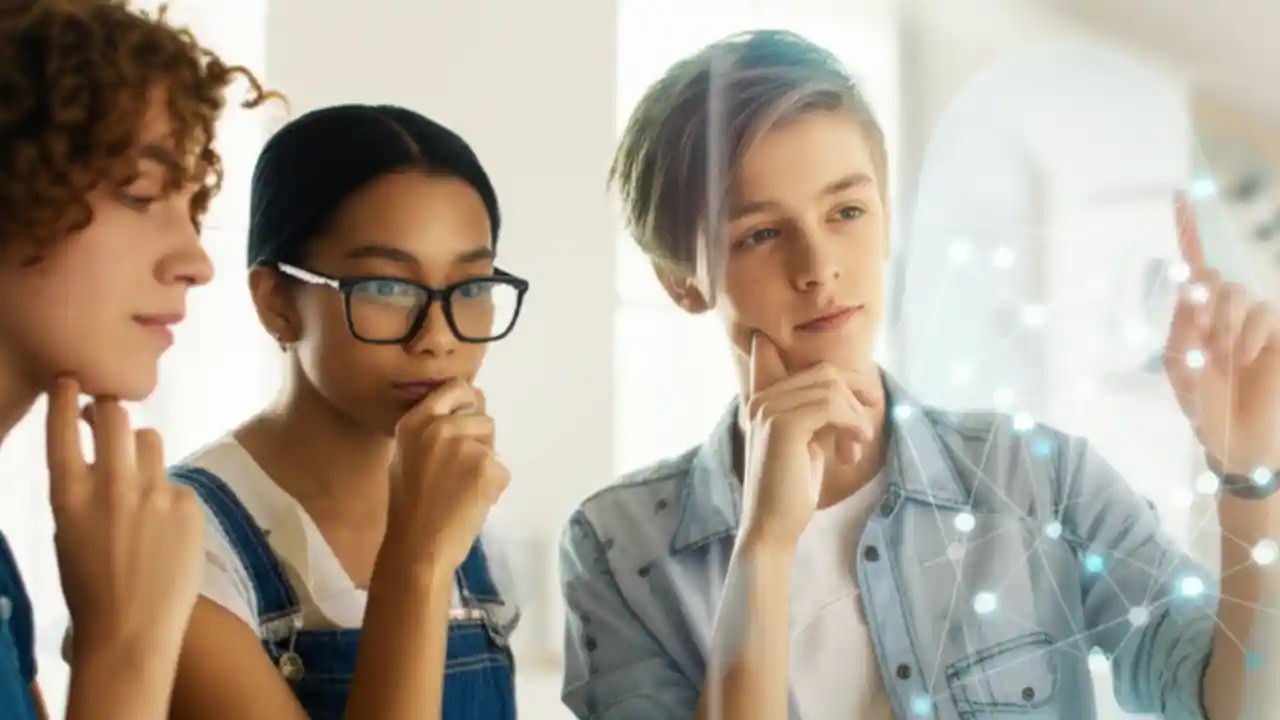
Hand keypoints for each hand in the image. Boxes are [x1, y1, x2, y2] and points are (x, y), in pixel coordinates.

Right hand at [46, 378, 203, 654]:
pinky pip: (176, 484)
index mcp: (69, 496)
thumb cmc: (90, 588)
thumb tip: (98, 456)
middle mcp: (111, 486)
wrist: (130, 631)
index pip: (63, 430)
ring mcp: (153, 493)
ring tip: (137, 480)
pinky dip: (169, 498)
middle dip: (111, 408)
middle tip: (109, 412)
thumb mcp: (70, 532)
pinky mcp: (187, 505)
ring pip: (150, 442)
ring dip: (140, 449)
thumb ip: (83, 490)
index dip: (67, 398)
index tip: (73, 380)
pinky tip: (164, 531)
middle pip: (116, 417)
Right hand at [384, 379, 508, 576]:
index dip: (469, 399)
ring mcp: (465, 446)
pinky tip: (472, 503)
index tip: (471, 412)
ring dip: (486, 464)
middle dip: (479, 440)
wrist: (418, 546)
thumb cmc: (409, 507)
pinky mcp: (487, 468)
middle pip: (482, 417)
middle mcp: (440, 427)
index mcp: (415, 422)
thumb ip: (429, 430)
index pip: (455, 388)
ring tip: (462, 489)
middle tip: (460, 471)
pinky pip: (501, 470)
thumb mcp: (405, 456)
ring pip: (493, 445)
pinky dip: (493, 487)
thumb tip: (463, 408)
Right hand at [739, 333, 874, 548]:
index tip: (863, 400)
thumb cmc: (791, 489)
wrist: (771, 528)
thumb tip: (854, 390)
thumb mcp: (807, 441)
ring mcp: (769, 409)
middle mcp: (761, 398)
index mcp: (763, 399)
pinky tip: (857, 443)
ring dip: (856, 415)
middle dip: (855, 396)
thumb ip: (817, 412)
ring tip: (859, 443)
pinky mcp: (783, 425)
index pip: (803, 364)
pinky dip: (852, 422)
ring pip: (832, 388)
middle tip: (865, 429)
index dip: (840, 374)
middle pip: (825, 372)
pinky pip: (831, 405)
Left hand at [1164, 194, 1279, 475]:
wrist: (1238, 441)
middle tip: (1206, 348)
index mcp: (1195, 317)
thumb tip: (1193, 284)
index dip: (1187, 231)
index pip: (1192, 268)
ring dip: (1227, 328)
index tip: (1179, 195)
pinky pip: (1264, 314)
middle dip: (1206, 310)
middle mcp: (1225, 312)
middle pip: (1214, 279)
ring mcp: (1254, 323)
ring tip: (1226, 361)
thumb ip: (1182, 323)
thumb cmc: (1205, 405)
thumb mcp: (1180, 365)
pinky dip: (1249, 337)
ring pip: (1240, 295)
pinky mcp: (1278, 334)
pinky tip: (1245, 360)